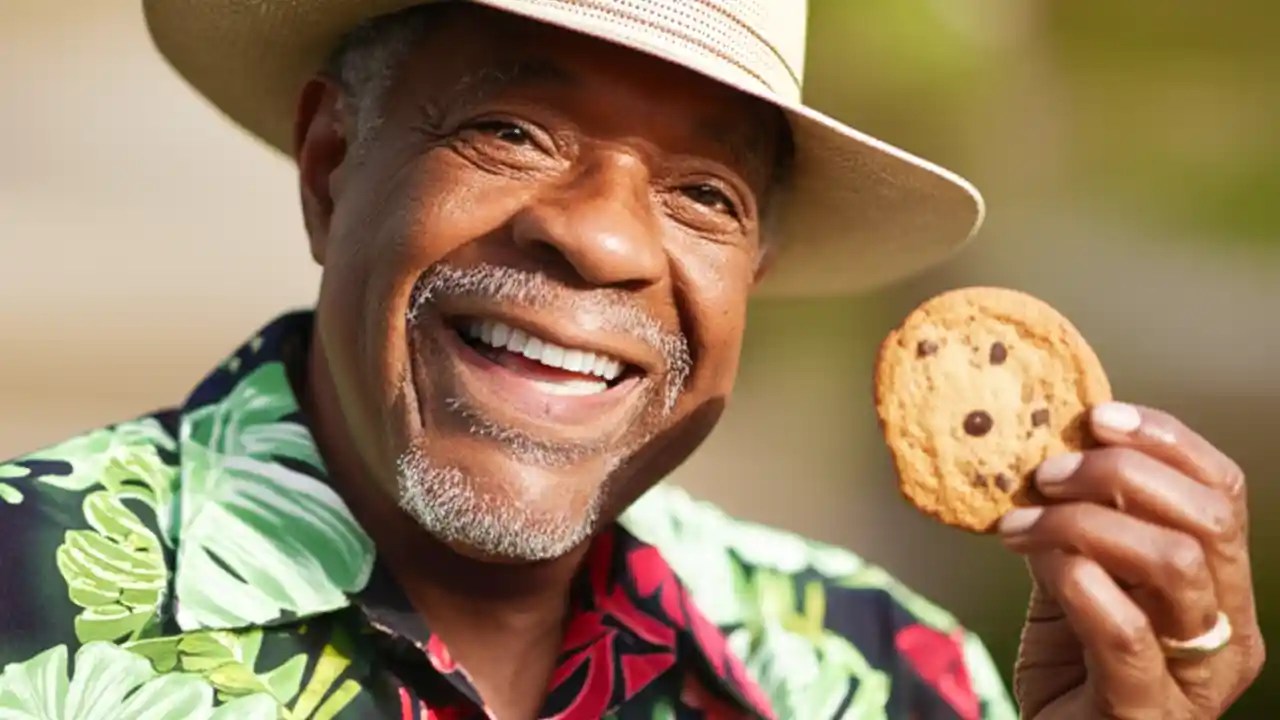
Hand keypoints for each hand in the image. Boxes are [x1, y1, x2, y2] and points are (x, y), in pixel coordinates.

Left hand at [1002, 402, 1264, 718]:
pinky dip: (1077, 580)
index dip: (1165, 439)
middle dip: (1121, 475)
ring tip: (1022, 523)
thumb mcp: (1080, 583)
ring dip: (1085, 523)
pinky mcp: (1147, 712)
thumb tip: (1052, 451)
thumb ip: (1082, 527)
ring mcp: (1195, 677)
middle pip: (1207, 518)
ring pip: (1173, 563)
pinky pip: (1127, 631)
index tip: (1097, 415)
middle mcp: (1228, 630)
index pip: (1222, 491)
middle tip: (1046, 473)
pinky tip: (1035, 562)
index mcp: (1221, 588)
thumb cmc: (1073, 669)